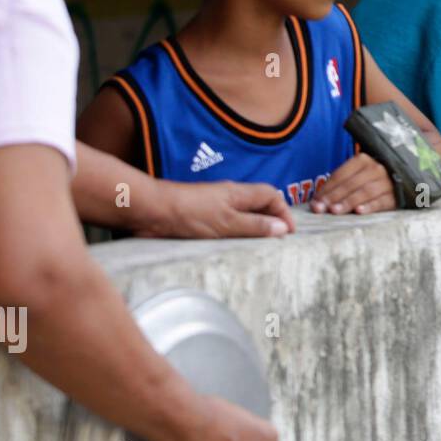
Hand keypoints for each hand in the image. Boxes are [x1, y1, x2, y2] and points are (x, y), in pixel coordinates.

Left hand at [140, 180, 293, 238]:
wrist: (151, 212)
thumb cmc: (189, 213)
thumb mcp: (227, 223)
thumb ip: (255, 226)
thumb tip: (282, 229)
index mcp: (240, 193)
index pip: (271, 196)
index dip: (284, 212)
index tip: (289, 232)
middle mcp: (230, 197)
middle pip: (259, 204)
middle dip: (271, 220)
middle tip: (278, 241)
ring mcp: (215, 206)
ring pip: (243, 215)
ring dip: (253, 228)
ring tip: (258, 247)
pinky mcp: (202, 218)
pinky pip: (227, 224)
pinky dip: (236, 234)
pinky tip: (232, 247)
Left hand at [312, 148, 396, 213]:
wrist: (397, 183)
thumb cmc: (368, 182)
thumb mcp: (353, 178)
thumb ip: (336, 188)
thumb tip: (316, 203)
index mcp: (362, 160)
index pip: (341, 175)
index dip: (327, 189)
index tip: (315, 202)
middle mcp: (376, 169)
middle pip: (352, 183)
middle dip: (335, 196)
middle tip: (322, 208)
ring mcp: (387, 182)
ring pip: (366, 192)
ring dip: (349, 202)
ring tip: (335, 211)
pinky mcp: (395, 196)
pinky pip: (381, 202)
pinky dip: (369, 206)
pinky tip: (359, 211)